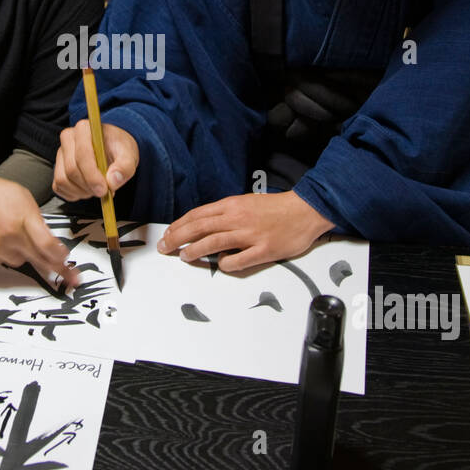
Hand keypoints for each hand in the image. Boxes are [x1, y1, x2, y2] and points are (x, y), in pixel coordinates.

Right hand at [0, 164, 77, 289]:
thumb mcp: (22, 197)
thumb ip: (37, 219)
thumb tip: (49, 239)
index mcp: (23, 218)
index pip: (48, 245)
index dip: (60, 257)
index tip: (68, 262)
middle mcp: (10, 236)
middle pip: (39, 260)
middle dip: (58, 270)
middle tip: (72, 279)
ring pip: (19, 261)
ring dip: (22, 253)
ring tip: (10, 235)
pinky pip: (1, 262)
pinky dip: (3, 253)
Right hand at [52, 120, 138, 200]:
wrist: (113, 149)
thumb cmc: (118, 148)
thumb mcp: (129, 155)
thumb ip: (125, 167)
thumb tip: (113, 181)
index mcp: (84, 129)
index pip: (82, 154)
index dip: (92, 176)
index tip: (104, 189)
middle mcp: (68, 138)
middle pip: (71, 170)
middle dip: (89, 186)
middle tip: (104, 191)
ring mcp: (60, 153)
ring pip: (63, 180)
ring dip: (81, 191)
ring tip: (97, 188)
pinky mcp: (57, 168)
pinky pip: (59, 187)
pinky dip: (74, 194)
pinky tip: (87, 189)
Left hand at [156, 192, 334, 271]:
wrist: (305, 210)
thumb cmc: (276, 208)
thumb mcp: (246, 203)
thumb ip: (226, 214)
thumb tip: (205, 227)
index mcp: (232, 205)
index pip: (197, 215)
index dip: (179, 225)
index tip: (168, 234)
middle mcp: (237, 218)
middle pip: (199, 228)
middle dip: (177, 238)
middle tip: (165, 247)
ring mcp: (250, 234)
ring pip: (213, 243)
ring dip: (194, 250)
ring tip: (184, 256)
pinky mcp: (263, 250)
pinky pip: (238, 261)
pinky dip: (225, 265)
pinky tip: (221, 265)